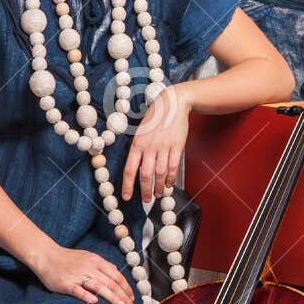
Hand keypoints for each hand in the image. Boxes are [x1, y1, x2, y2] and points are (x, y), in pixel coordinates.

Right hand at [29, 243, 135, 303]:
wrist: (46, 255)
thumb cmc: (67, 258)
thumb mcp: (88, 257)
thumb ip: (102, 265)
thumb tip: (116, 272)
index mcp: (96, 261)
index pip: (116, 275)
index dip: (126, 288)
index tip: (132, 299)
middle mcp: (89, 267)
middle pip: (110, 282)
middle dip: (123, 296)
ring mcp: (77, 275)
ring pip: (99, 286)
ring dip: (111, 297)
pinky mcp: (66, 283)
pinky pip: (78, 290)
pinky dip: (87, 296)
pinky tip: (95, 303)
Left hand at [123, 83, 191, 202]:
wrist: (173, 103)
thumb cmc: (155, 118)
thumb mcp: (141, 131)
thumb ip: (139, 149)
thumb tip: (135, 168)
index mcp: (137, 143)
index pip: (130, 169)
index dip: (127, 185)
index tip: (127, 197)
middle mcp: (150, 146)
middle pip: (146, 175)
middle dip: (145, 191)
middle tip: (146, 200)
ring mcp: (164, 147)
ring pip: (160, 173)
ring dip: (158, 187)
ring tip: (157, 194)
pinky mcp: (177, 146)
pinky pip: (173, 167)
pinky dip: (170, 178)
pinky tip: (168, 184)